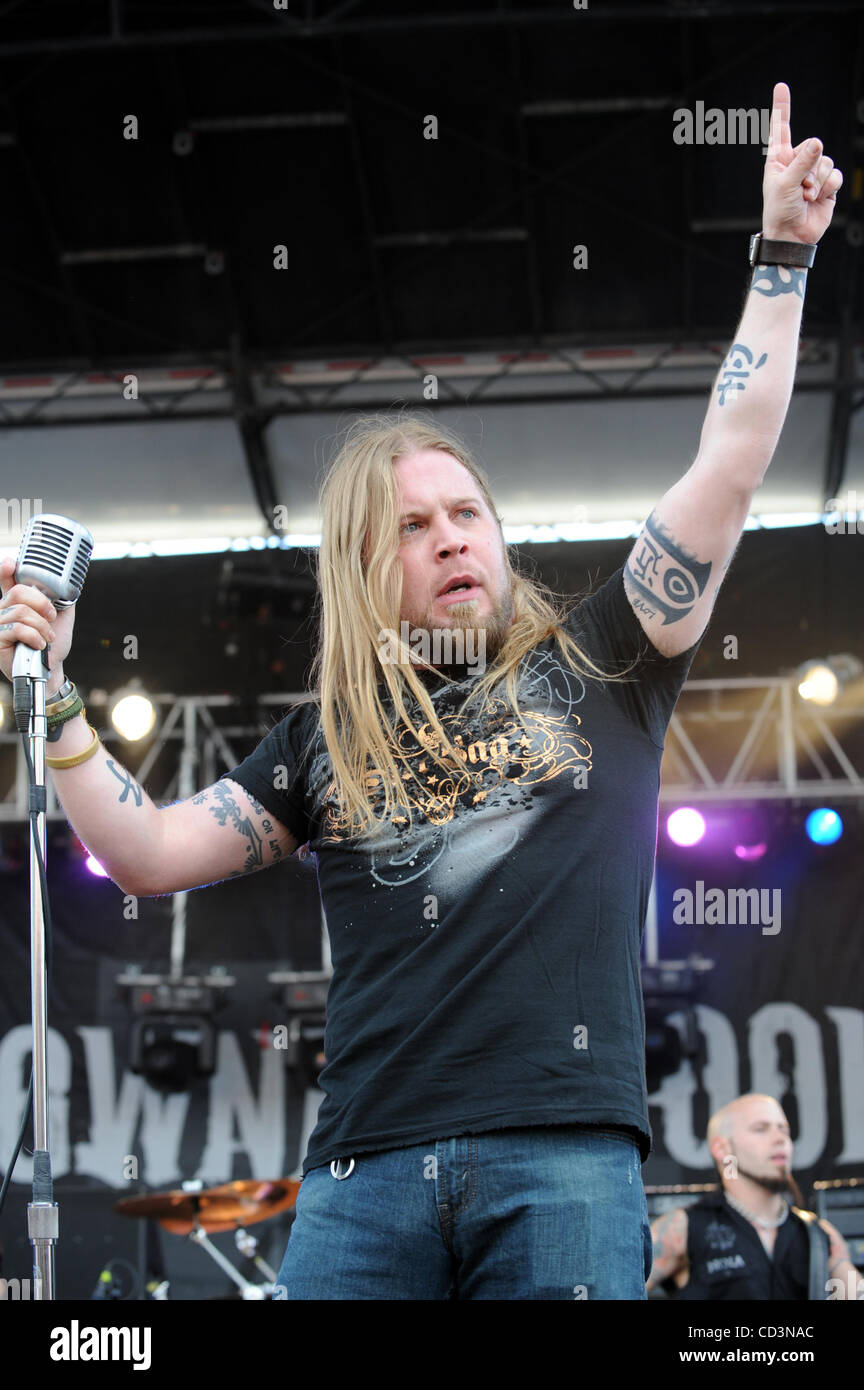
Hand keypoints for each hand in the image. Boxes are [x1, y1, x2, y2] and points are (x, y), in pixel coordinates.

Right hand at [0, 556, 75, 682]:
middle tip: (51, 617)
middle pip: (18, 592)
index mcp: (16, 603)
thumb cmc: (52, 644)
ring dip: (42, 626)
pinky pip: (18, 629)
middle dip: (41, 604)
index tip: (12, 563)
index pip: (5, 580)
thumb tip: (67, 585)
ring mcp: (0, 625)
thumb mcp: (61, 617)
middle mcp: (4, 611)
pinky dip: (34, 637)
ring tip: (46, 637)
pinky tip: (38, 644)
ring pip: (21, 612)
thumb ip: (60, 599)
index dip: (6, 569)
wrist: (51, 668)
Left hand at [762, 82, 842, 243]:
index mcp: (779, 159)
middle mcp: (796, 161)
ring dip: (817, 181)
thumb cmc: (780, 211)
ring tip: (806, 196)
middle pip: (813, 146)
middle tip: (800, 187)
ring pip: (825, 161)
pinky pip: (834, 175)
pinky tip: (818, 199)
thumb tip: (818, 142)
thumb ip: (802, 162)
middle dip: (809, 168)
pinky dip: (827, 188)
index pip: (781, 128)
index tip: (780, 86)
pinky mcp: (826, 184)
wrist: (793, 236)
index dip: (782, 106)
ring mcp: (812, 172)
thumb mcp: (786, 184)